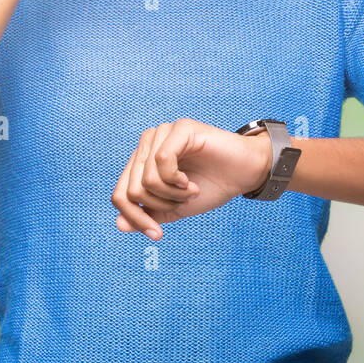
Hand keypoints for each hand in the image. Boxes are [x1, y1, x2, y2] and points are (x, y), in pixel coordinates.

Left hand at [111, 119, 273, 239]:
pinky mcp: (181, 128)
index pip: (120, 194)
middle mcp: (148, 143)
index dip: (135, 218)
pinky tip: (190, 182)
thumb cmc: (211, 187)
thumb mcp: (175, 208)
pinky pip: (162, 159)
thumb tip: (119, 224)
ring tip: (191, 191)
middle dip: (159, 205)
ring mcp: (163, 133)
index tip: (157, 234)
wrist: (244, 175)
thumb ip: (148, 214)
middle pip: (131, 188)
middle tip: (183, 203)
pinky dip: (176, 180)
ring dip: (171, 194)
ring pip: (146, 178)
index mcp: (142, 161)